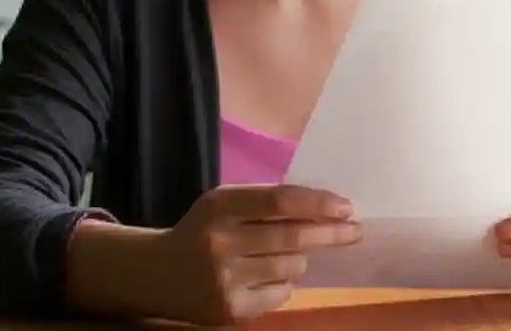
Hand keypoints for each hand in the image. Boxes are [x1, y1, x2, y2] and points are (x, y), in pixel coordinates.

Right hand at [151, 184, 360, 323]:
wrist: (156, 274)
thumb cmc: (202, 230)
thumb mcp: (223, 204)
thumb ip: (265, 202)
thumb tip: (326, 209)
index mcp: (219, 207)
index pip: (280, 201)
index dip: (318, 204)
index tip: (346, 207)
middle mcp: (220, 243)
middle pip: (291, 237)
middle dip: (331, 233)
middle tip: (355, 230)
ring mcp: (225, 280)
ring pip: (291, 267)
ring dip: (299, 259)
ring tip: (282, 255)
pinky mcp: (230, 310)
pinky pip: (281, 294)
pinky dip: (283, 284)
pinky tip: (264, 277)